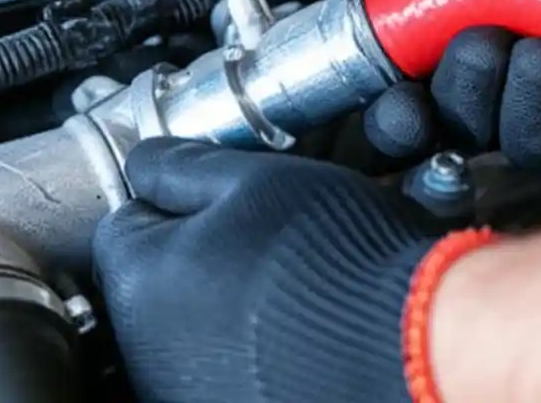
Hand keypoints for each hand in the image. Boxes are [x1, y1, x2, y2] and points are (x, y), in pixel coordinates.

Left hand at [93, 138, 445, 402]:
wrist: (415, 340)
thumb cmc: (343, 261)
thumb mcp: (259, 179)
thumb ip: (186, 165)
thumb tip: (147, 160)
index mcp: (141, 283)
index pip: (125, 222)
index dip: (178, 198)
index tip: (219, 198)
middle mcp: (149, 352)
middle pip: (156, 282)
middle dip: (201, 253)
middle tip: (268, 236)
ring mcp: (189, 389)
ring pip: (192, 328)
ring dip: (227, 302)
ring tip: (293, 285)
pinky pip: (226, 366)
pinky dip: (254, 346)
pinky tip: (300, 329)